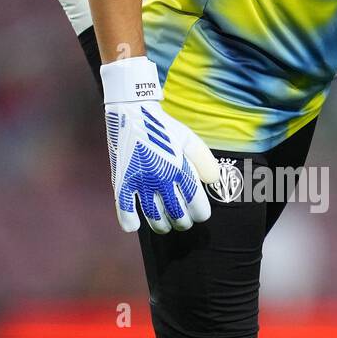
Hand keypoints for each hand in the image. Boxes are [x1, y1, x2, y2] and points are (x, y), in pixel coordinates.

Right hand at [101, 56, 220, 233]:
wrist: (131, 112)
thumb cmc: (163, 127)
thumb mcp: (189, 139)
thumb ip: (205, 161)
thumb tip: (214, 182)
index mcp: (181, 168)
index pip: (197, 204)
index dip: (200, 214)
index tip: (199, 214)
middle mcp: (162, 178)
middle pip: (178, 215)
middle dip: (183, 221)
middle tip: (182, 220)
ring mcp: (140, 181)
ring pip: (155, 218)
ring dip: (162, 226)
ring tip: (165, 224)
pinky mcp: (122, 181)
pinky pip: (125, 210)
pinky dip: (130, 222)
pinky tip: (135, 224)